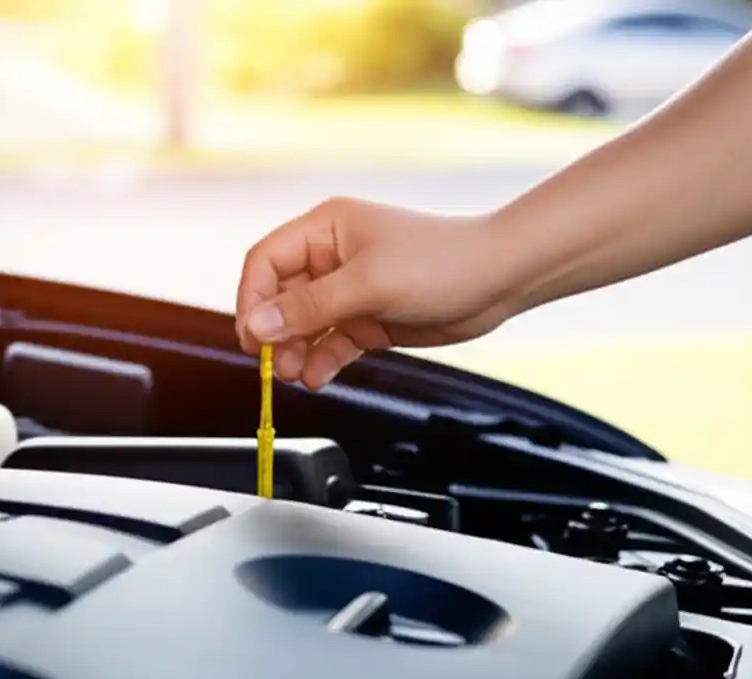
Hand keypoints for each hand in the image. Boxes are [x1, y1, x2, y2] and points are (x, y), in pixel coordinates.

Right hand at [236, 198, 522, 388]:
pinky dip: (320, 360)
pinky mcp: (365, 317)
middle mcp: (329, 257)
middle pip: (278, 297)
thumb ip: (308, 307)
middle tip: (274, 363)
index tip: (251, 336)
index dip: (251, 299)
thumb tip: (257, 325)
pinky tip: (318, 376)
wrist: (500, 280)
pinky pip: (328, 342)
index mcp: (324, 229)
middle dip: (273, 332)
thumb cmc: (442, 263)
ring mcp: (348, 289)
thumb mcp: (367, 285)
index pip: (265, 261)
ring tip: (296, 374)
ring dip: (294, 351)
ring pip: (301, 324)